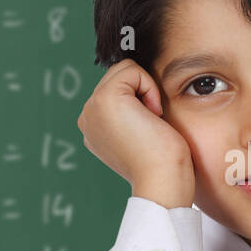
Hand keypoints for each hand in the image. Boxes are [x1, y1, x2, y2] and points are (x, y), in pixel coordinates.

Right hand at [77, 59, 195, 204]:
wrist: (162, 180)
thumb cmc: (163, 162)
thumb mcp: (140, 133)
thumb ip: (130, 113)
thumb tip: (139, 93)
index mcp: (94, 126)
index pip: (117, 88)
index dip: (140, 99)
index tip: (147, 129)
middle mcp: (87, 117)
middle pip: (118, 75)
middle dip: (141, 92)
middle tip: (150, 123)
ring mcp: (91, 108)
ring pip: (124, 70)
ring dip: (145, 89)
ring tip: (150, 119)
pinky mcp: (105, 98)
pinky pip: (132, 70)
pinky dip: (149, 87)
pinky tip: (152, 114)